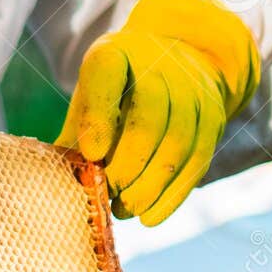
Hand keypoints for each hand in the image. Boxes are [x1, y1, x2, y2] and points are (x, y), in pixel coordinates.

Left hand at [58, 0, 259, 225]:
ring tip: (124, 210)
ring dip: (151, 185)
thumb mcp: (88, 101)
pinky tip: (149, 217)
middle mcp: (160, 63)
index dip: (99, 115)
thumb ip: (75, 135)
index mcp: (116, 53)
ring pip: (179, 141)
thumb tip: (58, 184)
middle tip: (110, 193)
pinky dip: (172, 195)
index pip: (107, 73)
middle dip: (129, 162)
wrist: (173, 63)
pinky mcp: (213, 117)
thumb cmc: (116, 93)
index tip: (91, 154)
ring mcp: (193, 88)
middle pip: (151, 115)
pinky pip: (198, 160)